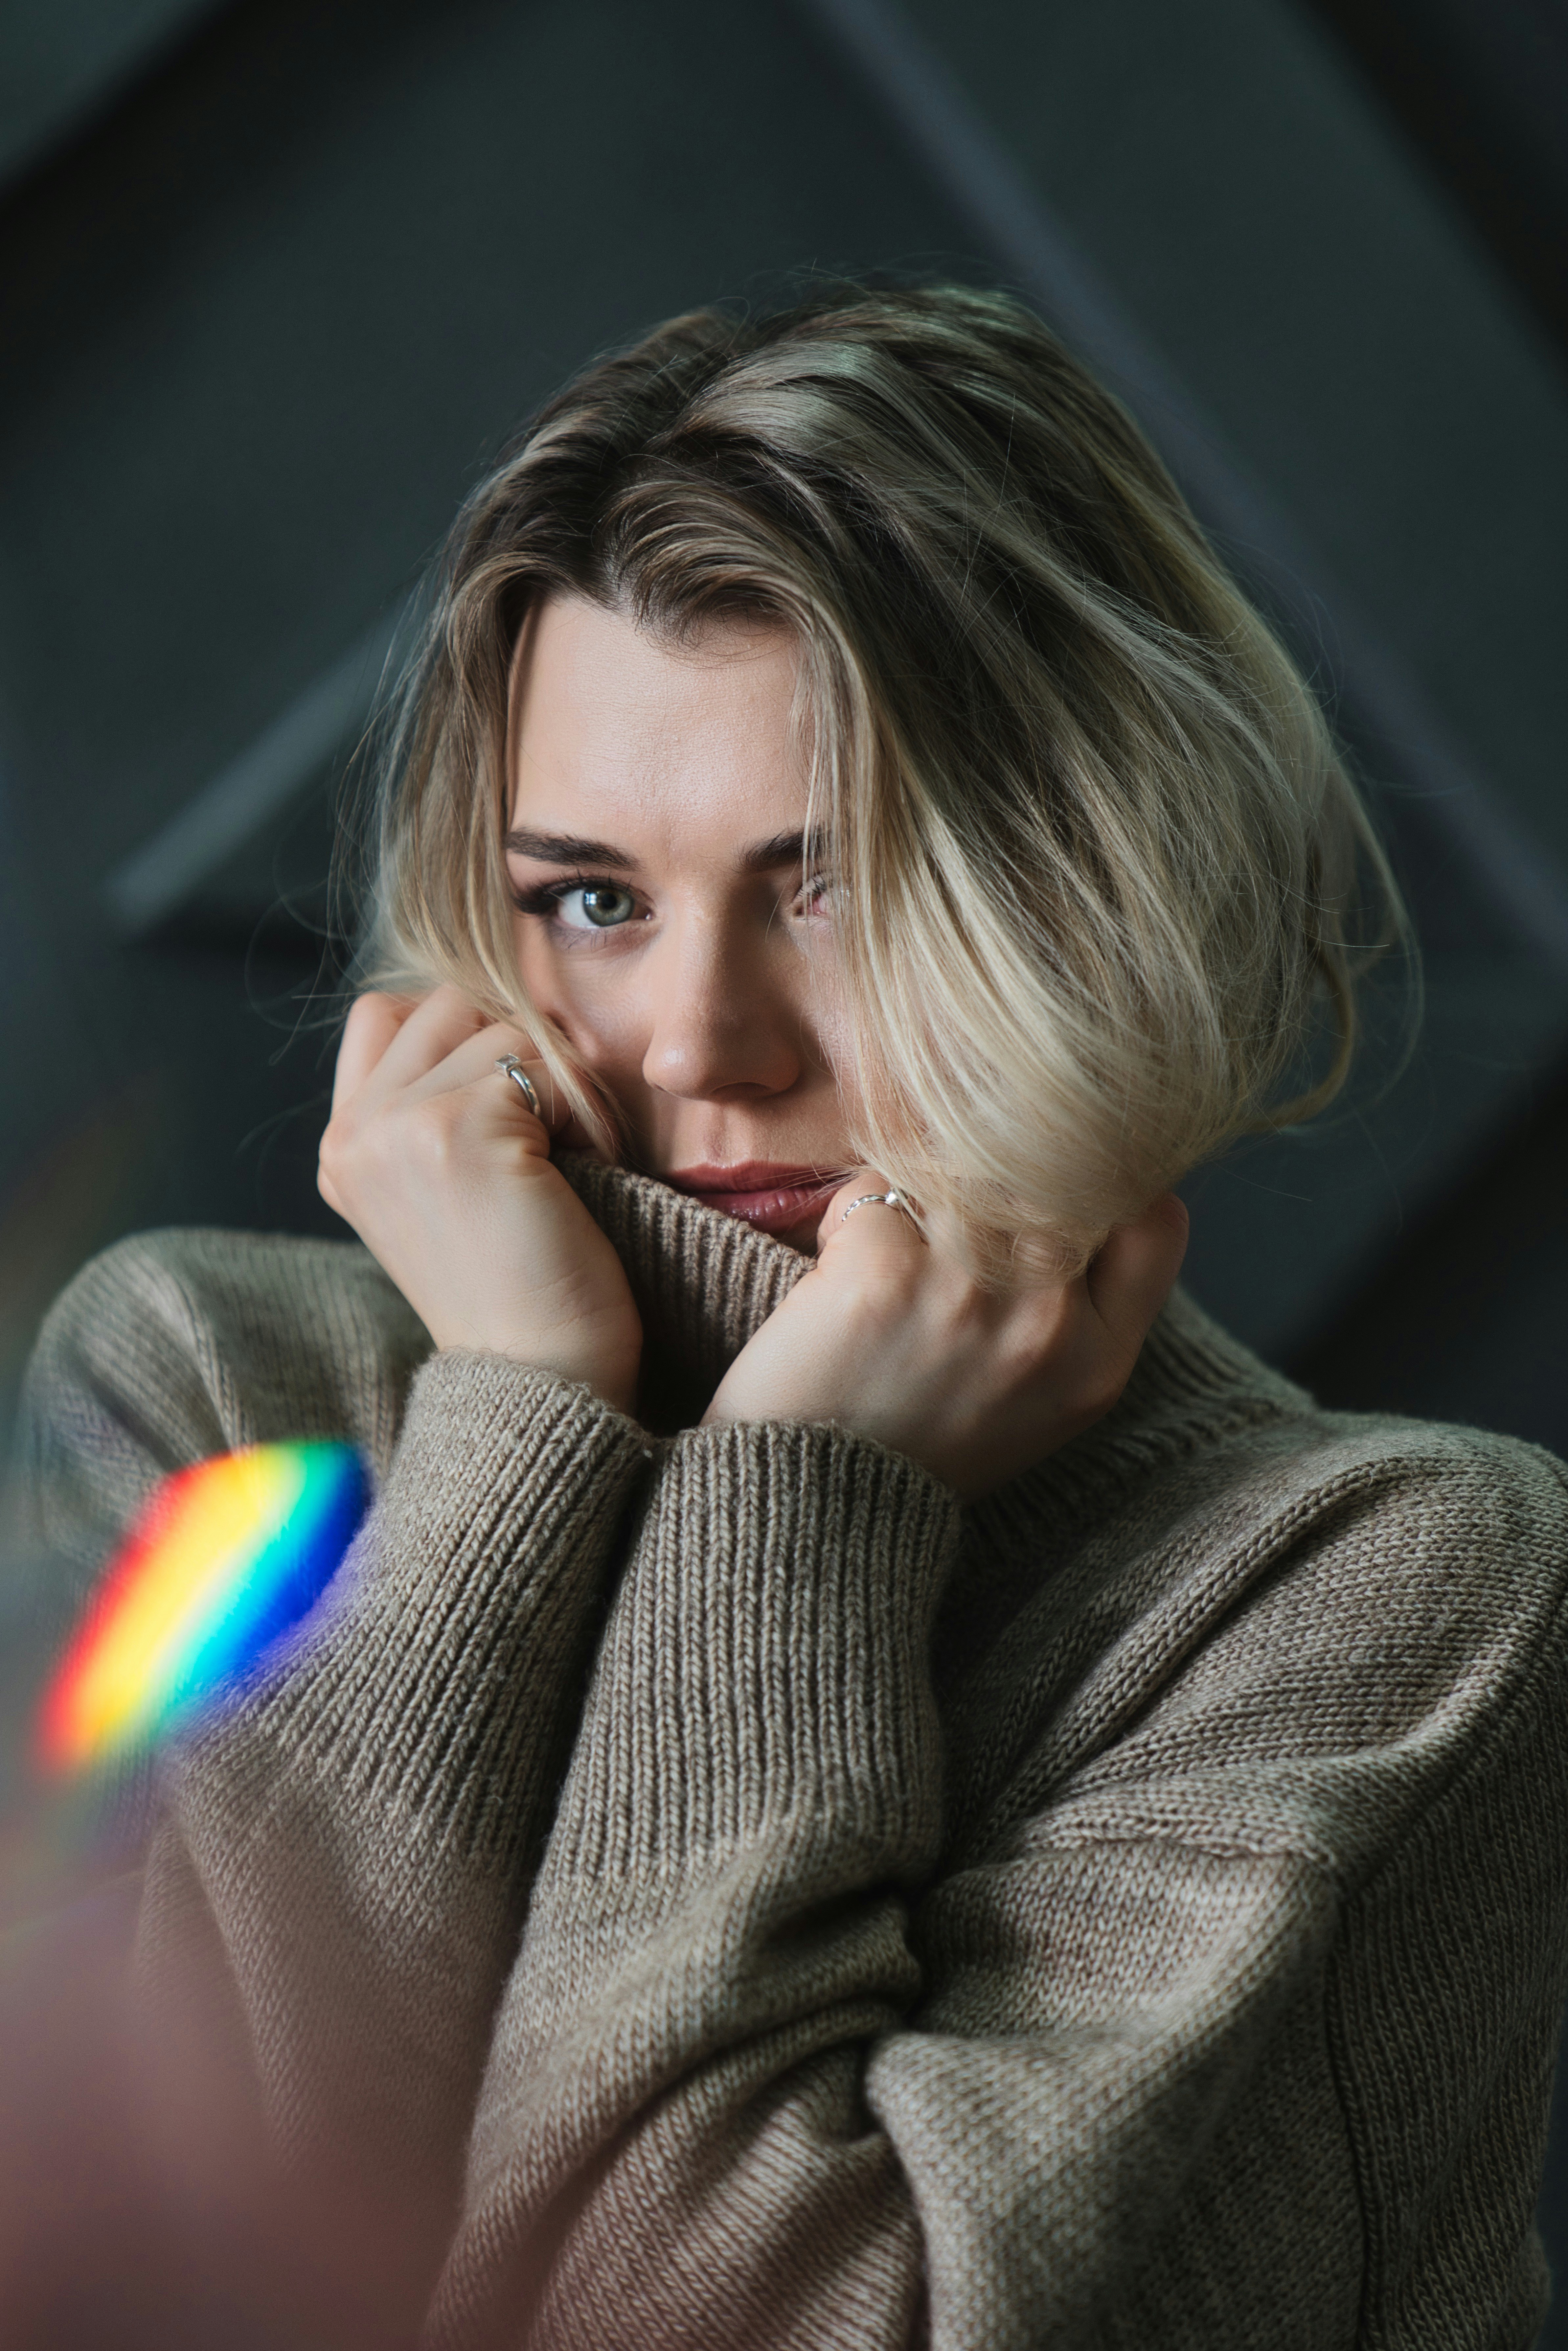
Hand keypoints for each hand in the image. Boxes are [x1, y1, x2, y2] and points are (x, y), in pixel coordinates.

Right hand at [318, 987, 641, 1412]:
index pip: (384, 1013)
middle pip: (445, 1005)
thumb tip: (483, 1016)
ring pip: (500, 1028)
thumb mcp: (444, 1190)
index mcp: (343, 1147)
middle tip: (546, 1132)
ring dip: (554, 1081)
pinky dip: (579, 1110)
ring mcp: (398, 1127)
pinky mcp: (459, 1127)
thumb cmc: (519, 1286)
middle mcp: (354, 1133)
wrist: (544, 1374)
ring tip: (564, 1159)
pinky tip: (578, 1173)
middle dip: (511, 1052)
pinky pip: (540, 1062)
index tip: (505, 1107)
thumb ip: (430, 1108)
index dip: (459, 1035)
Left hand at [701, 1174, 1188, 1497]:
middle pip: (1054, 1178)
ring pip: (962, 1170)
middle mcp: (1049, 1323)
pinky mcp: (886, 1272)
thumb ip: (1078, 1308)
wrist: (815, 1504)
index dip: (1112, 1190)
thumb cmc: (921, 1444)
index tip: (1059, 1199)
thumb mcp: (1043, 1401)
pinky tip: (843, 1271)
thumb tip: (1083, 1195)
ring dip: (919, 1194)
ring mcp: (970, 1293)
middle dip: (997, 1185)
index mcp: (1099, 1362)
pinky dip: (852, 1217)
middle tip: (949, 1226)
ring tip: (894, 1257)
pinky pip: (877, 1187)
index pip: (1155, 1221)